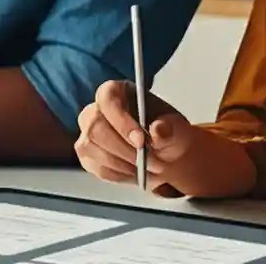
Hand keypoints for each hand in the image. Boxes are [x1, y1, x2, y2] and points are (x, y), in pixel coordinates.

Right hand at [75, 80, 196, 192]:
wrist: (165, 156)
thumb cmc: (168, 135)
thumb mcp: (177, 129)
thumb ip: (170, 128)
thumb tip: (158, 130)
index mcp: (118, 91)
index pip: (108, 99)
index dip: (121, 120)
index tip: (141, 141)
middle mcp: (97, 109)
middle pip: (94, 126)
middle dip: (123, 149)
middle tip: (149, 161)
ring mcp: (89, 133)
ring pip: (91, 148)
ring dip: (122, 163)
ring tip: (146, 167)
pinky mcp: (88, 155)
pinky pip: (96, 167)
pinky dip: (118, 174)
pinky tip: (134, 172)